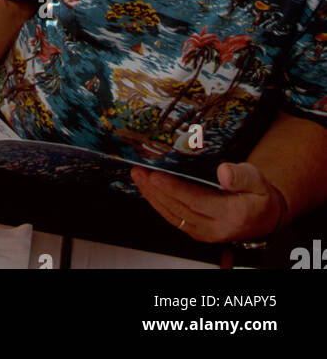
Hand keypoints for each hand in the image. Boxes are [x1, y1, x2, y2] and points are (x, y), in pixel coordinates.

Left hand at [131, 160, 286, 242]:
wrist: (264, 218)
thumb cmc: (259, 197)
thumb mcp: (257, 180)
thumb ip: (241, 176)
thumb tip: (224, 173)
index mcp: (231, 214)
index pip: (196, 201)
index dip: (174, 189)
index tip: (156, 176)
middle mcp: (215, 227)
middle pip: (179, 208)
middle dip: (156, 190)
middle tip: (139, 171)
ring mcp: (205, 232)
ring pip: (173, 215)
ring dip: (152, 197)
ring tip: (139, 177)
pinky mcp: (197, 231)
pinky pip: (174, 219)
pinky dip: (159, 204)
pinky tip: (149, 191)